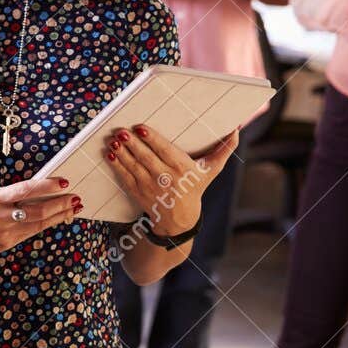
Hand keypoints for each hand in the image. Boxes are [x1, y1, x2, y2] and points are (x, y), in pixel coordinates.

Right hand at [0, 175, 81, 257]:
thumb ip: (5, 194)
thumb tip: (31, 191)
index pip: (26, 190)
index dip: (47, 186)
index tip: (63, 182)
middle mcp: (0, 217)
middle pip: (38, 210)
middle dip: (60, 203)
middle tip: (75, 197)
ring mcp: (3, 233)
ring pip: (38, 224)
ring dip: (58, 216)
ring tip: (72, 209)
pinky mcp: (4, 245)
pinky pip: (28, 234)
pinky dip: (43, 226)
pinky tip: (54, 220)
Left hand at [104, 123, 237, 236]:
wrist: (179, 219)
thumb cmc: (195, 187)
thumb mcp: (211, 170)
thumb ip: (224, 150)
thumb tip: (237, 129)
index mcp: (183, 169)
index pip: (165, 152)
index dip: (152, 140)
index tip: (140, 128)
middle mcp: (166, 179)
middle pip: (146, 158)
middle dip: (132, 144)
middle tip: (120, 131)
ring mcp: (150, 187)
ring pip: (133, 167)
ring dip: (121, 153)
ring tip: (113, 140)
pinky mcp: (138, 192)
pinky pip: (125, 177)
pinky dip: (116, 166)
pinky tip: (109, 154)